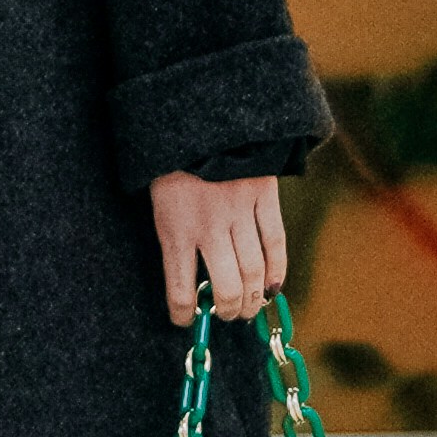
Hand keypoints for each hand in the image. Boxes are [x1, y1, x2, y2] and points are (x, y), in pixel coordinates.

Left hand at [150, 170, 285, 326]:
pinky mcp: (263, 196)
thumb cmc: (173, 164)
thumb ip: (175, 236)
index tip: (183, 321)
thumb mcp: (160, 201)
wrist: (200, 116)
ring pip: (254, 271)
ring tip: (250, 306)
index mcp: (174, 228)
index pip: (179, 289)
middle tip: (228, 314)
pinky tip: (273, 286)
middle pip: (227, 288)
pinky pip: (275, 242)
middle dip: (229, 310)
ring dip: (254, 298)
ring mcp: (239, 211)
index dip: (183, 314)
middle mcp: (208, 226)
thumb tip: (192, 278)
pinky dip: (277, 270)